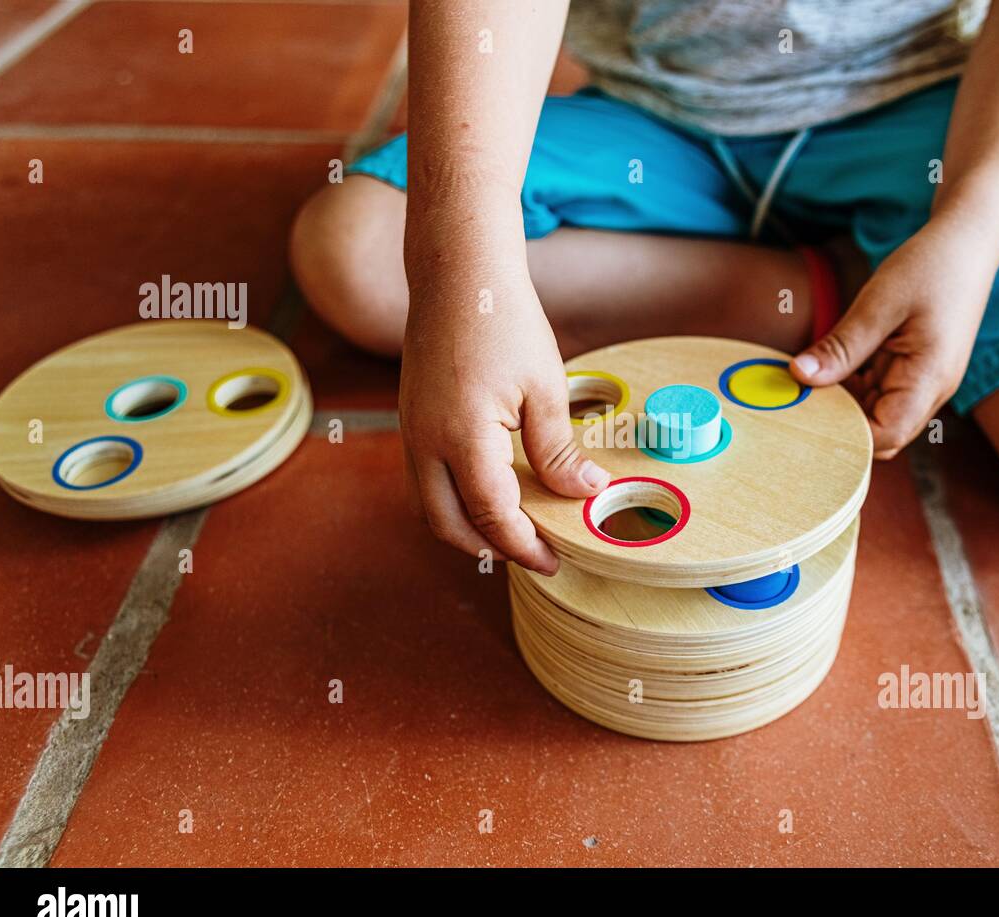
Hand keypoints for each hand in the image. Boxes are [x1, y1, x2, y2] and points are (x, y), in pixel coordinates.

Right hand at [400, 269, 608, 573]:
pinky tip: (491, 493)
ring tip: (515, 530)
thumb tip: (587, 493)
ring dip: (468, 529)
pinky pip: (425, 480)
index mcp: (462, 438)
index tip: (555, 560)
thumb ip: (559, 451)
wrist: (457, 273)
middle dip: (492, 549)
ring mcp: (412, 432)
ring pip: (430, 507)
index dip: (525, 546)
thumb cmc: (503, 320)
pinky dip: (454, 501)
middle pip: (450, 526)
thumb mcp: (545, 388)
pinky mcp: (411, 421)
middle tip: (536, 553)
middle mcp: (425, 443)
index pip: (493, 516)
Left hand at [790, 219, 998, 458]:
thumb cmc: (930, 266)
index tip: (806, 409)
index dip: (845, 431)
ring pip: (876, 415)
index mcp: (930, 379)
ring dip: (845, 402)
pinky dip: (853, 386)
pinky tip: (831, 365)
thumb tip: (799, 376)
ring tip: (811, 376)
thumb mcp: (879, 303)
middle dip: (841, 420)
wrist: (967, 243)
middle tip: (801, 392)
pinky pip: (879, 394)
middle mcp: (931, 390)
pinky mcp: (914, 371)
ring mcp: (924, 383)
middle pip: (881, 433)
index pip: (885, 435)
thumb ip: (841, 346)